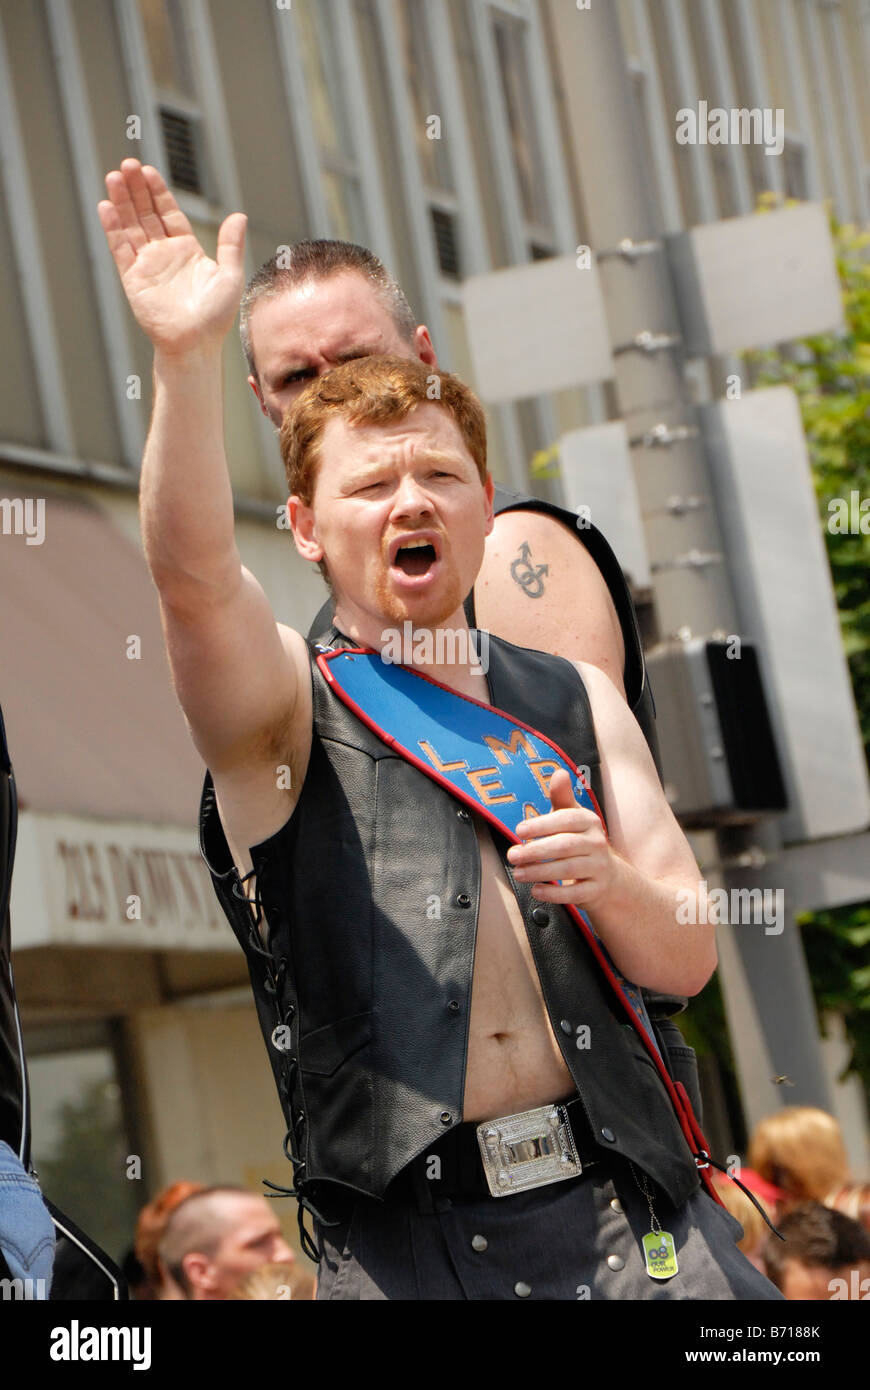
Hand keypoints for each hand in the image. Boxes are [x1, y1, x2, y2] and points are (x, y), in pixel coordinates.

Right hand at [97, 159, 245, 354]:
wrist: (195, 345)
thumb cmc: (216, 318)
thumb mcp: (230, 276)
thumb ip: (230, 245)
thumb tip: (239, 216)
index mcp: (187, 250)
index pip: (168, 213)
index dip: (158, 192)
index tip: (148, 171)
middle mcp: (164, 254)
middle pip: (146, 214)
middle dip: (136, 189)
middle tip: (127, 165)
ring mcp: (147, 265)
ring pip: (131, 226)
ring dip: (122, 202)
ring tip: (114, 177)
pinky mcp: (132, 278)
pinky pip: (120, 248)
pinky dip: (113, 228)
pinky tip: (106, 207)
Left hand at [506, 768, 614, 906]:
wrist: (608, 876)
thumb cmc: (581, 841)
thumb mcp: (571, 817)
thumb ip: (561, 797)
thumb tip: (559, 773)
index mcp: (589, 821)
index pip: (566, 820)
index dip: (542, 825)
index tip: (519, 830)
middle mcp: (597, 843)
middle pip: (564, 846)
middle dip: (535, 851)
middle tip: (513, 855)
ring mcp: (599, 867)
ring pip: (568, 870)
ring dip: (540, 872)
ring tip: (519, 873)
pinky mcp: (596, 890)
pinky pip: (575, 894)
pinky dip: (554, 894)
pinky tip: (536, 890)